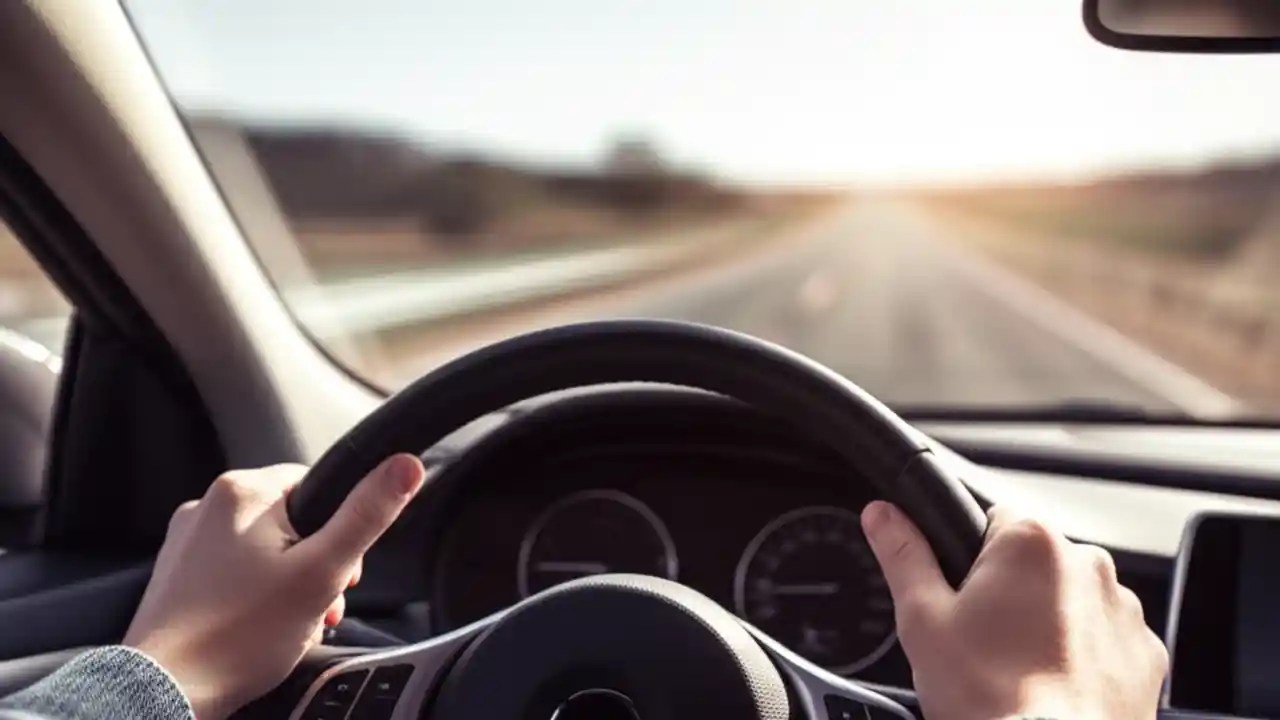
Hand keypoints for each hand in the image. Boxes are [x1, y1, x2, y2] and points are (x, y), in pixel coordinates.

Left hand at [124, 454, 425, 719]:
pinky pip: (234, 571)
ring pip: (264, 549)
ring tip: (290, 624)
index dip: (341, 529)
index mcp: (243, 491)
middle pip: (292, 520)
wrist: (166, 691)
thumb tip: (406, 464)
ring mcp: (185, 541)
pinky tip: (259, 629)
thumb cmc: (241, 636)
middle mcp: (206, 505)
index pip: (317, 486)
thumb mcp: (323, 573)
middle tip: (319, 605)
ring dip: (290, 582)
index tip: (341, 572)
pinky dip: (255, 595)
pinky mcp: (176, 574)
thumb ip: (367, 515)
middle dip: (316, 563)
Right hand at [861, 502, 1167, 719]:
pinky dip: (1084, 656)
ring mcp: (1124, 611)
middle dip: (1011, 591)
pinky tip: (1053, 686)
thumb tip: (882, 515)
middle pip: (1035, 561)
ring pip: (1073, 600)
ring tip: (1020, 671)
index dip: (969, 557)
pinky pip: (1107, 640)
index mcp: (1031, 543)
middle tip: (983, 640)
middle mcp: (1089, 565)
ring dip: (1050, 621)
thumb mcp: (923, 620)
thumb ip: (904, 555)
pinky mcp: (1146, 655)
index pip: (994, 517)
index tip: (963, 597)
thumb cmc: (987, 697)